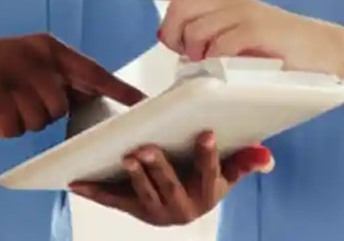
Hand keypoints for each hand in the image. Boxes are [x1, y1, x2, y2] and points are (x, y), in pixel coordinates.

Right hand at [0, 34, 145, 137]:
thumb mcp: (24, 66)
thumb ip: (55, 78)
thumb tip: (88, 97)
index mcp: (46, 46)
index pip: (91, 70)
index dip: (117, 89)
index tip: (142, 102)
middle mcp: (33, 54)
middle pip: (60, 105)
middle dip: (41, 113)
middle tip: (15, 99)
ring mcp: (11, 70)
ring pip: (37, 120)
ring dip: (19, 120)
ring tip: (0, 102)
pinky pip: (11, 128)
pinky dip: (0, 128)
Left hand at [68, 131, 272, 226]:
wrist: (184, 206)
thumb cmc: (205, 180)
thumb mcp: (228, 172)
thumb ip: (245, 161)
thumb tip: (265, 155)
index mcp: (208, 194)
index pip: (210, 173)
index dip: (208, 155)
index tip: (205, 133)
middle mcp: (183, 207)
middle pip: (171, 186)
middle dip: (160, 168)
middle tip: (148, 149)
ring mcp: (156, 211)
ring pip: (144, 194)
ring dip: (134, 177)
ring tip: (126, 157)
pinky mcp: (134, 209)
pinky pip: (113, 201)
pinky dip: (95, 192)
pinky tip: (77, 181)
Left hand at [122, 0, 342, 72]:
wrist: (321, 50)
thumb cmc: (277, 49)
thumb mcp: (238, 38)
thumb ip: (210, 37)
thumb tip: (182, 52)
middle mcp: (228, 0)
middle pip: (177, 11)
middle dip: (172, 35)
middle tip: (186, 55)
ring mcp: (242, 12)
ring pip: (195, 29)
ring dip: (194, 51)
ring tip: (210, 63)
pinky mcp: (255, 28)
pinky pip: (218, 43)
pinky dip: (214, 58)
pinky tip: (223, 65)